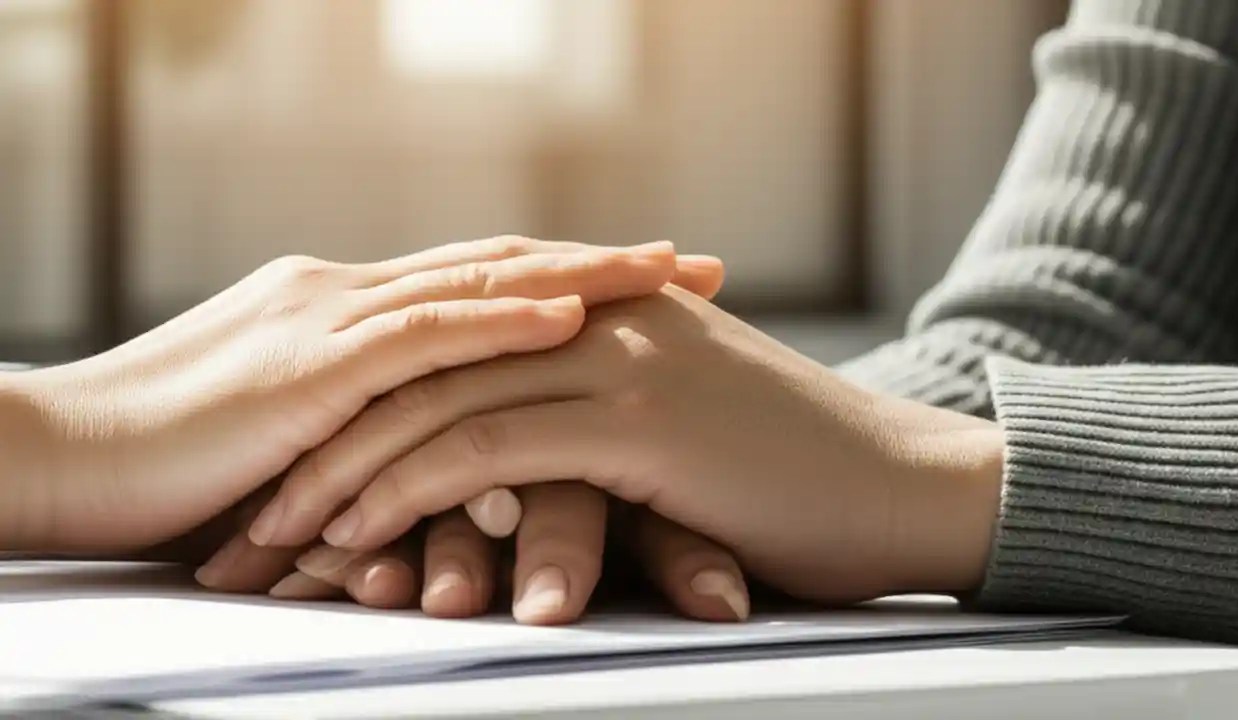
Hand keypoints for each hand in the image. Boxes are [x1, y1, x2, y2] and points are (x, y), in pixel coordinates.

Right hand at [0, 238, 717, 553]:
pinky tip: (568, 317)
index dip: (569, 278)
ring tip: (669, 274)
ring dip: (580, 280)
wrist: (70, 461)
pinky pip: (421, 337)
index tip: (653, 283)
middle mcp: (350, 298)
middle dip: (604, 267)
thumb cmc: (176, 464)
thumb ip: (358, 421)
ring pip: (478, 286)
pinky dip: (500, 324)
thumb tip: (420, 443)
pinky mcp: (307, 369)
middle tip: (694, 264)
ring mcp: (330, 325)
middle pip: (501, 267)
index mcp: (348, 311)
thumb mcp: (291, 431)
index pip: (479, 281)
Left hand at [259, 287, 1005, 603]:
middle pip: (418, 369)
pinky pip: (486, 451)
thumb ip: (597, 415)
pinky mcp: (634, 417)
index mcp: (601, 308)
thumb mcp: (681, 424)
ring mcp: (613, 359)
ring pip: (436, 406)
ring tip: (274, 542)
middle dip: (321, 444)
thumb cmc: (793, 479)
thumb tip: (513, 463)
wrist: (904, 486)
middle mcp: (596, 317)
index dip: (357, 405)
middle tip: (251, 514)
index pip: (445, 345)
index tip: (289, 469)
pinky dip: (407, 496)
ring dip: (342, 477)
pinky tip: (356, 543)